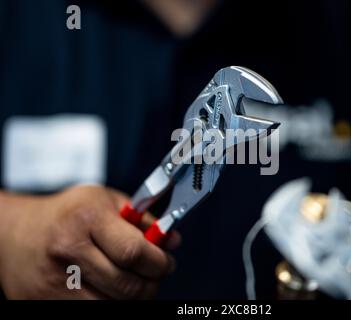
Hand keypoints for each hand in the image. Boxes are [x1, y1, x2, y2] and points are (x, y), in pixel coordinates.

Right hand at [0, 185, 179, 298]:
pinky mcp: (45, 302)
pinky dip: (111, 303)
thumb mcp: (107, 201)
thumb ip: (143, 220)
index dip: (159, 262)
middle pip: (128, 286)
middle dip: (152, 284)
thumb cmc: (68, 214)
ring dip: (134, 297)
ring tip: (133, 281)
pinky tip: (111, 289)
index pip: (134, 252)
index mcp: (88, 218)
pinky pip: (93, 311)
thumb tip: (173, 242)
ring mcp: (55, 281)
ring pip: (114, 306)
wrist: (16, 232)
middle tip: (154, 275)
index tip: (166, 261)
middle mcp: (69, 250)